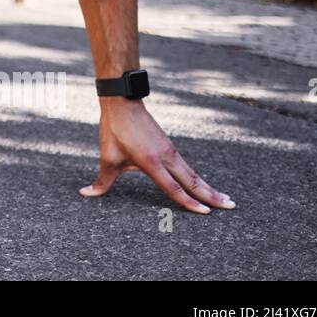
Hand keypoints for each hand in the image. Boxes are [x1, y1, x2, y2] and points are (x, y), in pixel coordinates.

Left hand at [80, 99, 236, 213]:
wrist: (123, 103)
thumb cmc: (114, 130)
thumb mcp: (107, 157)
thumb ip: (101, 181)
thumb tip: (85, 194)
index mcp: (151, 162)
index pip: (173, 188)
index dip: (189, 202)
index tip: (205, 213)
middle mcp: (166, 157)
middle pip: (193, 181)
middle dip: (212, 196)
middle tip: (231, 206)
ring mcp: (170, 151)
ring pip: (193, 174)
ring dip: (210, 187)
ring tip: (226, 199)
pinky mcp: (170, 147)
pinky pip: (188, 167)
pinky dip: (199, 178)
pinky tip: (205, 185)